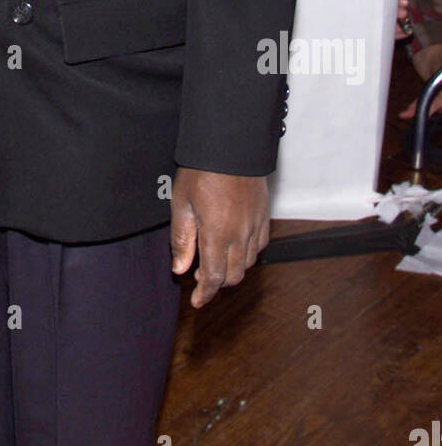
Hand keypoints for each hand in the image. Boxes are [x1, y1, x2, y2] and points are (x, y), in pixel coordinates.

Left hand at [170, 168, 269, 307]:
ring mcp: (256, 225)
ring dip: (231, 269)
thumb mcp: (181, 203)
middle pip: (233, 275)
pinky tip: (234, 245)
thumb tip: (180, 269)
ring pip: (248, 263)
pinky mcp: (264, 215)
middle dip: (216, 282)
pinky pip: (260, 246)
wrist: (231, 144)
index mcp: (217, 233)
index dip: (205, 293)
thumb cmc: (202, 170)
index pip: (213, 277)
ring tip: (214, 259)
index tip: (197, 301)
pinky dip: (247, 254)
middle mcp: (241, 234)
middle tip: (199, 275)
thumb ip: (182, 239)